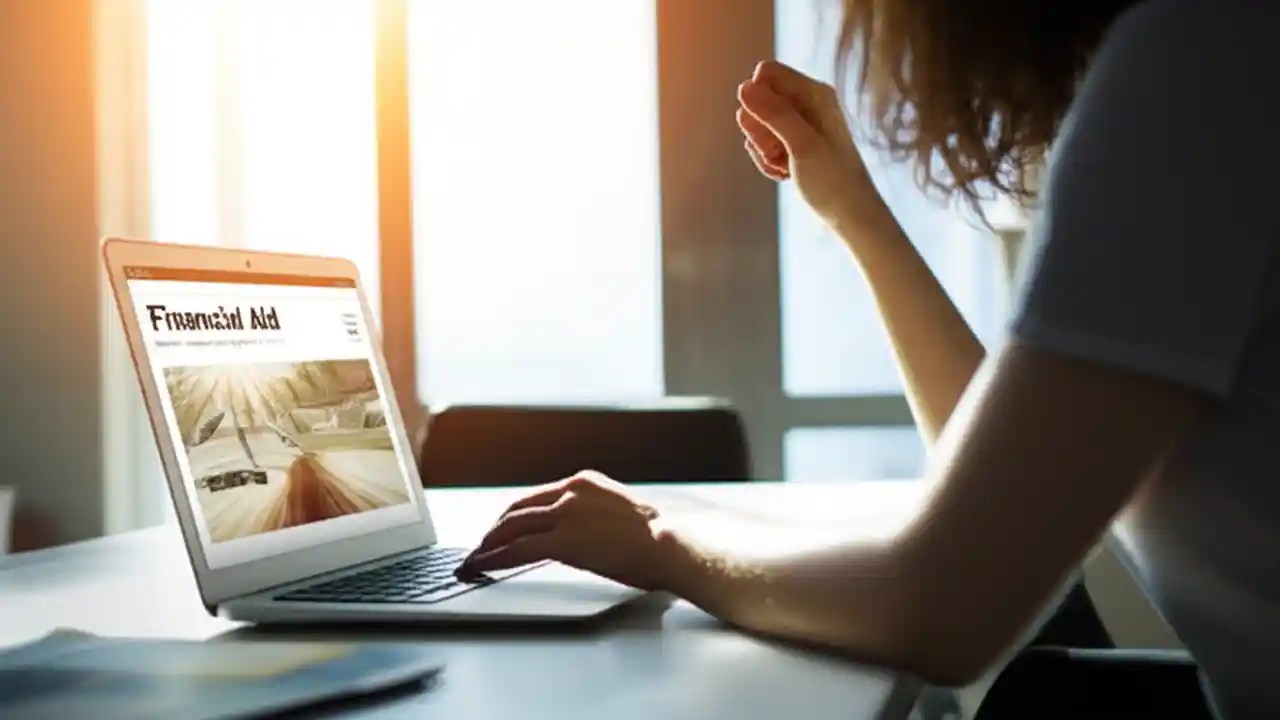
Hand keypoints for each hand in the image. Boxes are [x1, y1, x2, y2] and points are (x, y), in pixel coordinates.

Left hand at [455, 470, 671, 589]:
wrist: (669, 544)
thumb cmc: (654, 538)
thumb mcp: (618, 512)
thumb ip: (592, 515)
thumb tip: (578, 534)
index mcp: (584, 482)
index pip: (536, 497)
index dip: (513, 514)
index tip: (502, 528)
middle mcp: (570, 491)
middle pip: (518, 508)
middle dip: (495, 528)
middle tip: (481, 545)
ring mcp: (566, 513)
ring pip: (512, 526)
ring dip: (488, 544)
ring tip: (474, 560)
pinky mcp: (564, 539)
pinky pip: (519, 549)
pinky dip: (495, 558)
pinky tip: (483, 567)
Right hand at [736, 61, 889, 232]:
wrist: (850, 213)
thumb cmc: (833, 180)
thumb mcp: (801, 145)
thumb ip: (774, 114)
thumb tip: (744, 87)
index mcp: (814, 93)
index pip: (766, 73)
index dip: (756, 100)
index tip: (770, 129)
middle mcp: (806, 103)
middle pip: (757, 100)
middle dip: (758, 130)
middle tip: (779, 153)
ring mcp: (799, 123)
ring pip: (757, 124)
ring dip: (762, 149)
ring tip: (785, 166)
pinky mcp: (793, 142)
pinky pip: (764, 143)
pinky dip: (768, 161)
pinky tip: (785, 173)